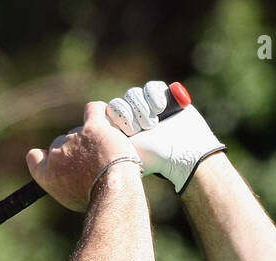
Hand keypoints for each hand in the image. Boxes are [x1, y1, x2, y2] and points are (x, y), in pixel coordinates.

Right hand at [26, 102, 141, 212]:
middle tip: (95, 161)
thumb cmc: (97, 199)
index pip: (35, 157)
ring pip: (81, 131)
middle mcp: (57, 155)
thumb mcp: (72, 200)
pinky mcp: (93, 128)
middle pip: (62, 142)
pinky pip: (93, 110)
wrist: (112, 191)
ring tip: (109, 152)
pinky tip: (108, 119)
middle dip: (76, 148)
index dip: (46, 156)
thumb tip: (69, 175)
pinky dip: (100, 112)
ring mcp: (74, 139)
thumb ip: (64, 184)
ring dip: (92, 138)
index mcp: (47, 175)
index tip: (54, 158)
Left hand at [105, 80, 225, 193]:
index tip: (128, 131)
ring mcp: (147, 106)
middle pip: (120, 101)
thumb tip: (91, 137)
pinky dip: (154, 95)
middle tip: (143, 128)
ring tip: (153, 123)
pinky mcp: (164, 97)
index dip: (118, 117)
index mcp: (120, 129)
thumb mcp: (126, 154)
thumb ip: (108, 144)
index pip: (109, 111)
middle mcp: (132, 117)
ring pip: (134, 93)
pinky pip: (151, 87)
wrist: (183, 155)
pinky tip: (160, 108)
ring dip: (143, 107)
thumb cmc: (155, 159)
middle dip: (132, 114)